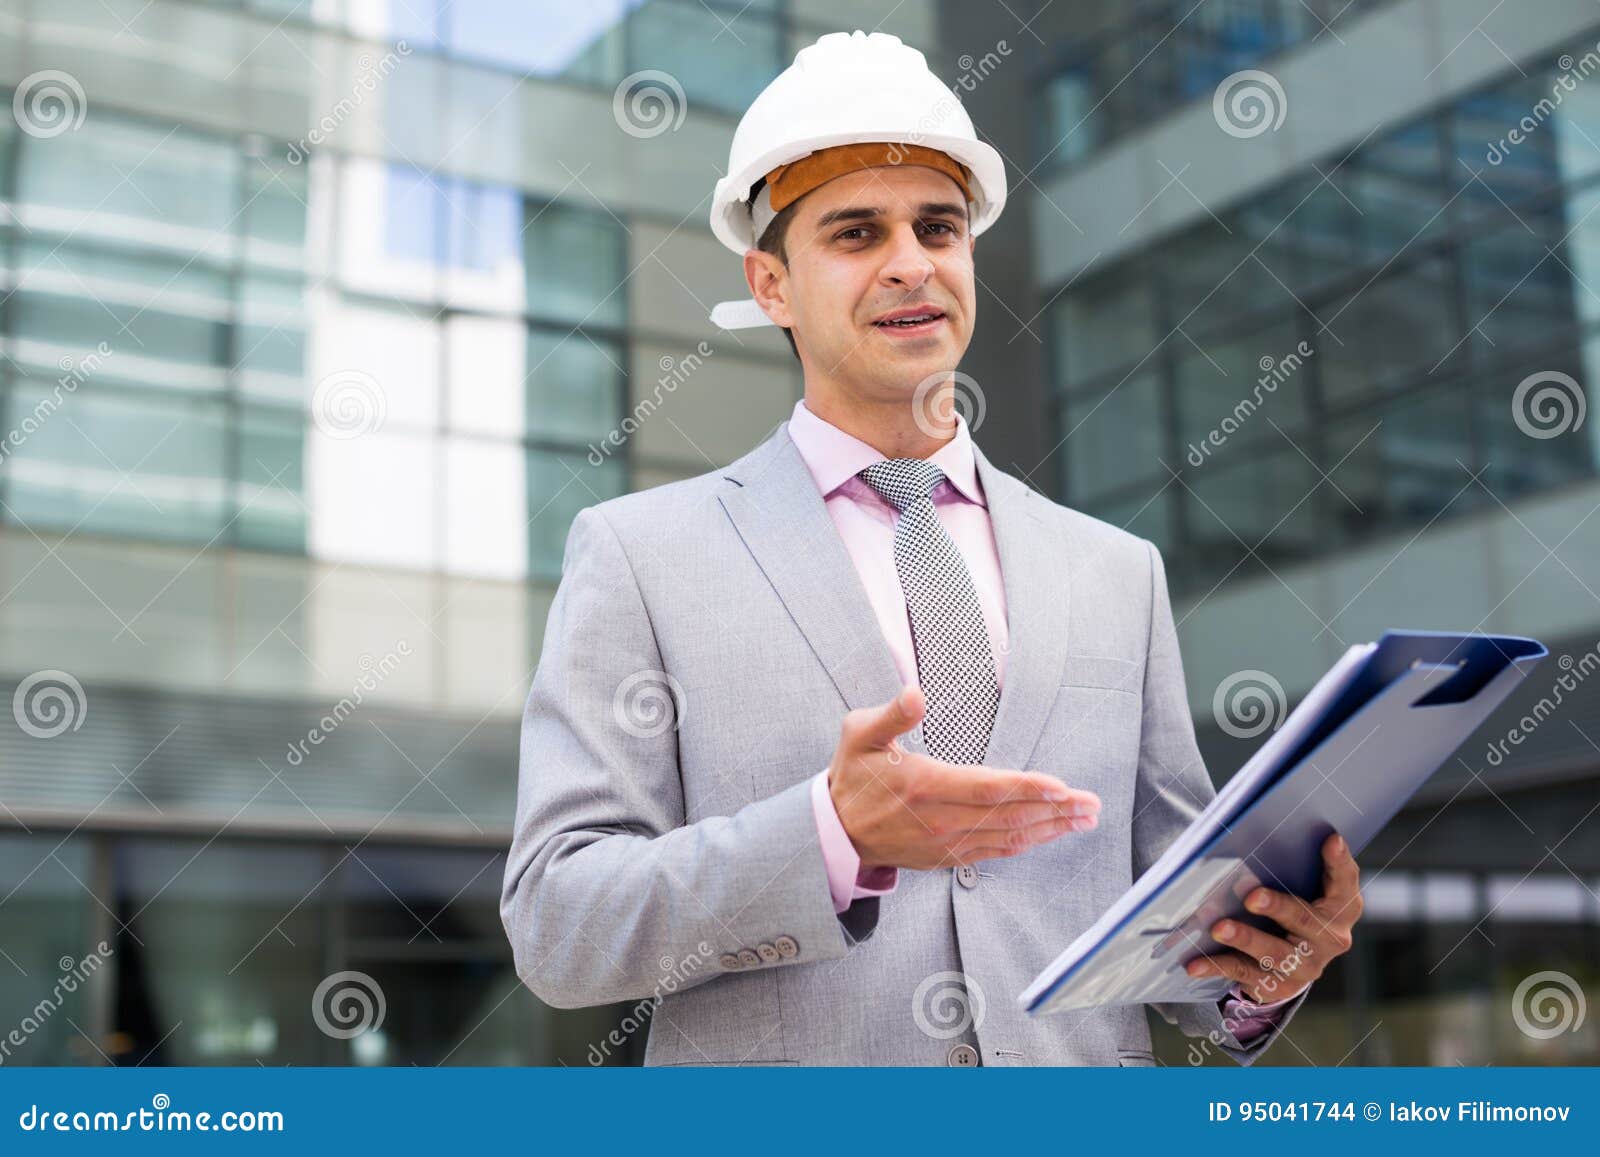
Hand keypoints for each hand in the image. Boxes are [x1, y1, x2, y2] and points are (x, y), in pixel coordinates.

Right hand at [828, 684, 1101, 870]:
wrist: (833, 833)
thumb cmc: (851, 777)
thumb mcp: (859, 735)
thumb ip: (891, 714)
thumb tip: (915, 693)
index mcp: (924, 785)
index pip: (987, 788)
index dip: (1027, 788)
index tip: (1061, 786)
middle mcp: (940, 820)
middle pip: (1009, 816)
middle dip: (1055, 811)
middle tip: (1092, 805)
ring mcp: (946, 843)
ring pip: (1008, 837)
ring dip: (1050, 829)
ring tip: (1083, 820)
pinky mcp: (947, 857)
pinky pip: (995, 852)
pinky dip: (1026, 843)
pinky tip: (1048, 834)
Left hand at [1185, 832, 1363, 1002]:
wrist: (1297, 961)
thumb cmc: (1297, 908)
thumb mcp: (1306, 886)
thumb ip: (1298, 863)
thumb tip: (1265, 829)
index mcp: (1342, 907)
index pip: (1344, 882)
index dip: (1338, 862)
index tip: (1330, 840)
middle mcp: (1330, 939)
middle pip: (1305, 919)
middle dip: (1278, 907)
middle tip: (1252, 896)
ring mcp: (1305, 966)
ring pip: (1274, 952)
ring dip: (1245, 938)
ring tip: (1219, 928)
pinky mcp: (1278, 985)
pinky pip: (1244, 973)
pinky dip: (1217, 966)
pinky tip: (1194, 964)